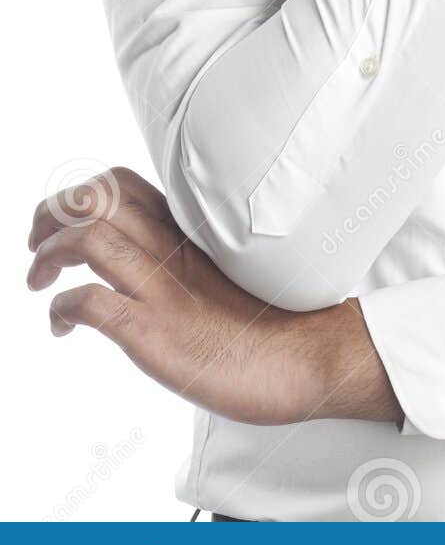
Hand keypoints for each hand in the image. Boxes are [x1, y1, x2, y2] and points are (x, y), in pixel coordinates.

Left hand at [26, 166, 399, 426]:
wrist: (307, 359)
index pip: (121, 184)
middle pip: (95, 198)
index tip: (65, 224)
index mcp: (189, 232)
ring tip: (37, 278)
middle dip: (50, 215)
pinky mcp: (154, 333)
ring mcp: (162, 290)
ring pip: (87, 237)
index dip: (81, 196)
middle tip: (37, 244)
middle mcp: (172, 250)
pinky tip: (61, 326)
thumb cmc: (271, 325)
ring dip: (46, 253)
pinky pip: (91, 302)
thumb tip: (155, 261)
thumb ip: (188, 258)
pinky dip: (61, 307)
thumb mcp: (225, 275)